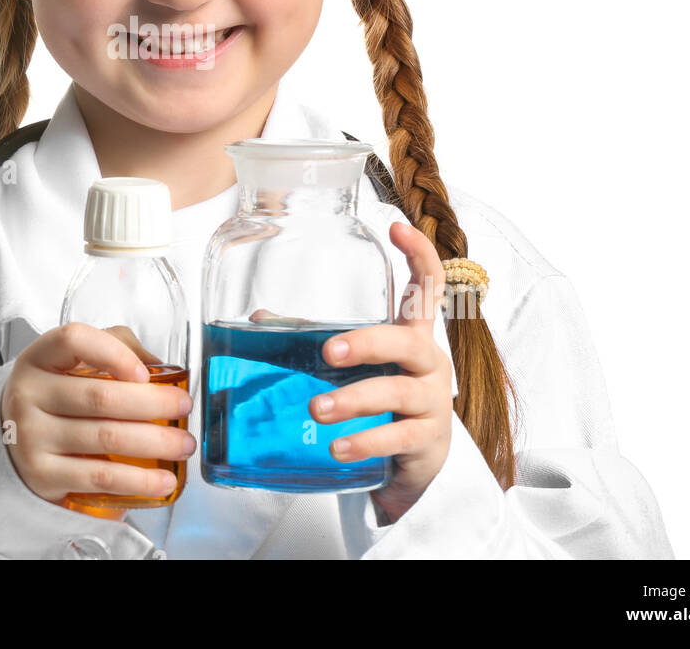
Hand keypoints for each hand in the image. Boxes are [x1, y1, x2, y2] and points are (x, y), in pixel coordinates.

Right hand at [0, 322, 194, 511]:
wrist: (9, 441)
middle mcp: (29, 394)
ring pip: (106, 437)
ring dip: (155, 442)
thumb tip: (161, 368)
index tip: (145, 372)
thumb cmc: (53, 397)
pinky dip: (138, 479)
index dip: (113, 353)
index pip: (73, 341)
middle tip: (183, 407)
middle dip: (154, 403)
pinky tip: (163, 480)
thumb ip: (115, 348)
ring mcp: (32, 437)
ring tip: (183, 444)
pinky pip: (99, 477)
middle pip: (100, 396)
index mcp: (39, 358)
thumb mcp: (71, 363)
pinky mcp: (42, 475)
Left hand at [307, 220, 453, 523]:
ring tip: (316, 410)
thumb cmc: (381, 398)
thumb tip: (257, 320)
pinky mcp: (427, 440)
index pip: (426, 285)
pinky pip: (397, 437)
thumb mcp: (359, 367)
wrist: (415, 463)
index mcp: (411, 334)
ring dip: (353, 400)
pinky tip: (337, 447)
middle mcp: (428, 362)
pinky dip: (365, 442)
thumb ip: (315, 342)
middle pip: (407, 342)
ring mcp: (432, 402)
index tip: (395, 225)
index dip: (417, 253)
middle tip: (328, 353)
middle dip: (367, 344)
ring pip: (397, 392)